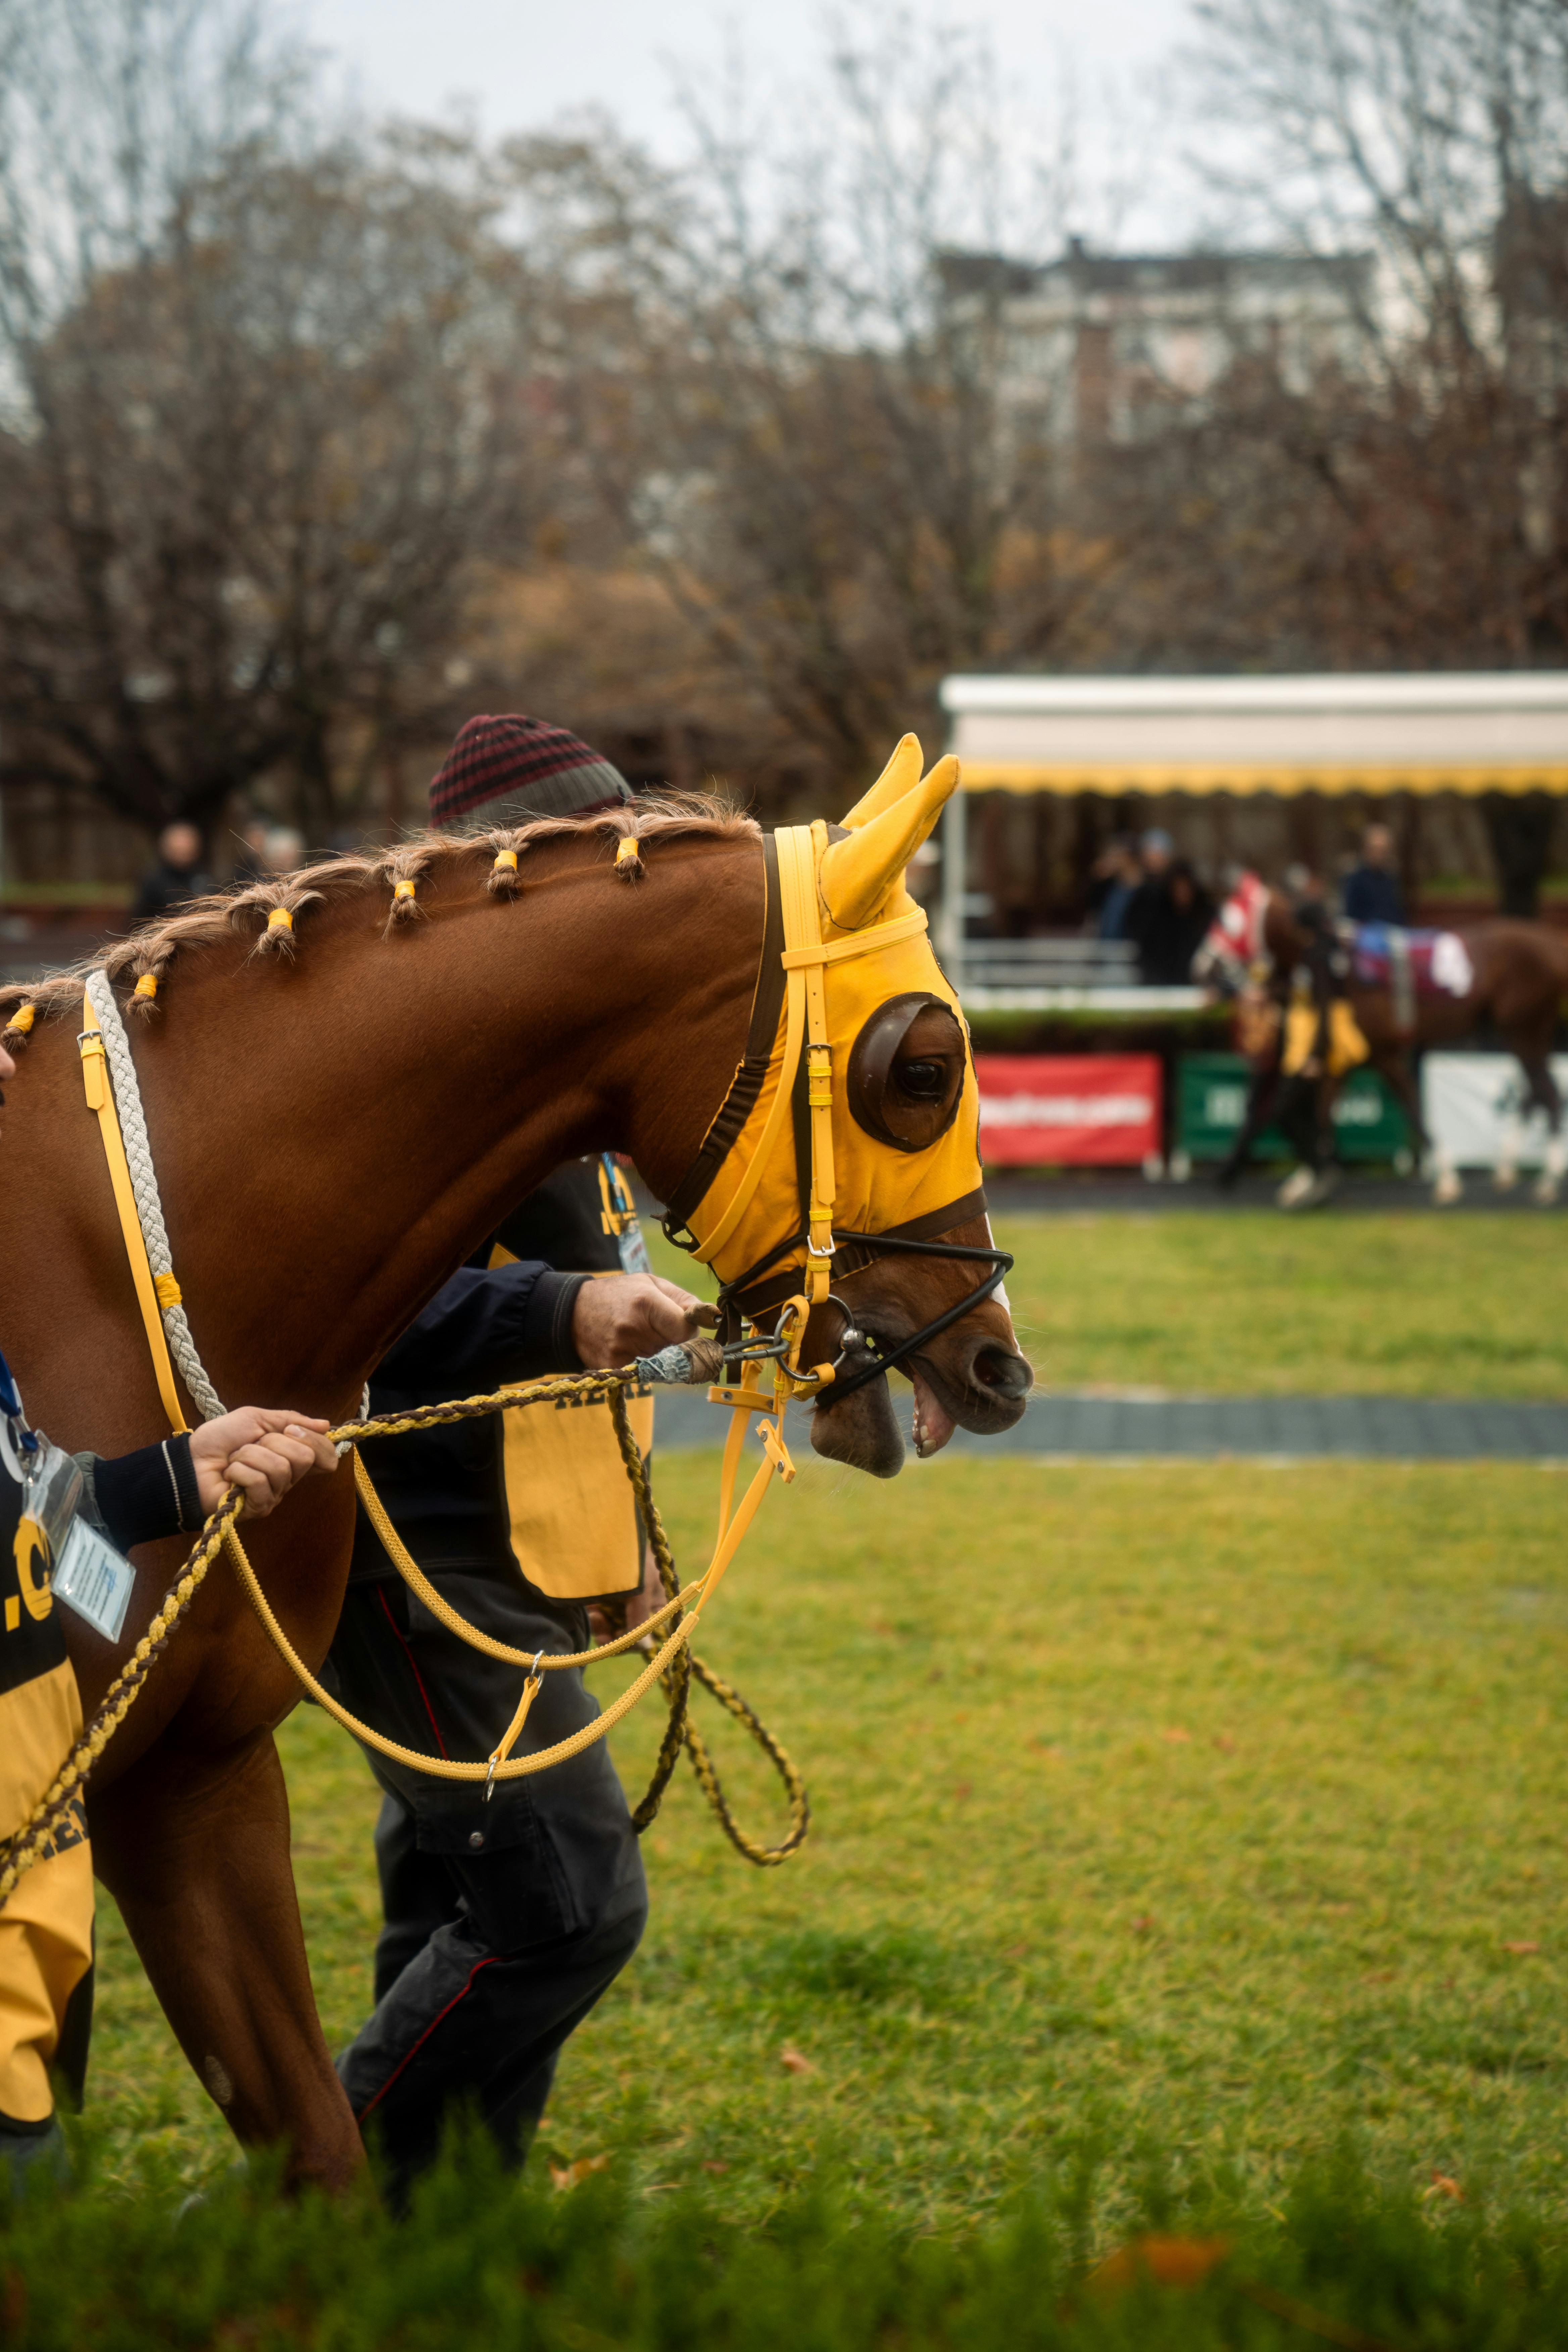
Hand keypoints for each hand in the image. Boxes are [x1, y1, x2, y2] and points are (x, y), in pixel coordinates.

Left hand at [189, 1407, 337, 1519]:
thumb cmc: (219, 1440)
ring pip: (280, 1468)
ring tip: (234, 1460)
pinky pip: (260, 1482)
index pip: (325, 1456)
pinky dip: (239, 1471)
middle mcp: (287, 1479)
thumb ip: (290, 1419)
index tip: (290, 1430)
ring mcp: (274, 1495)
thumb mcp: (255, 1418)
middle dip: (273, 1442)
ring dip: (250, 1455)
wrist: (189, 1461)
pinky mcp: (258, 1507)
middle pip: (304, 1457)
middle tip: (252, 1445)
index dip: (314, 1440)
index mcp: (290, 1457)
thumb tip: (325, 1424)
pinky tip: (229, 1476)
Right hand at [571, 1274, 703, 1369]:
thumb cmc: (619, 1295)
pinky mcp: (612, 1367)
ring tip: (638, 1335)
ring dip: (658, 1353)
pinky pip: (644, 1372)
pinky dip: (642, 1363)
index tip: (680, 1324)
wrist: (573, 1311)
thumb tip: (712, 1318)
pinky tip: (628, 1347)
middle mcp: (633, 1328)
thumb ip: (684, 1300)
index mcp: (646, 1302)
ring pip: (661, 1362)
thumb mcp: (651, 1284)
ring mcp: (621, 1351)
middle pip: (675, 1348)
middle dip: (673, 1341)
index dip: (688, 1329)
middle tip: (654, 1328)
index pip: (686, 1330)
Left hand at [589, 1545, 666, 1645]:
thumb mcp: (639, 1591)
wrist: (605, 1530)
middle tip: (599, 1626)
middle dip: (613, 1633)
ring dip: (603, 1626)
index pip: (647, 1635)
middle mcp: (642, 1604)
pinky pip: (602, 1615)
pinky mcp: (606, 1595)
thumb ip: (640, 1622)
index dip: (631, 1642)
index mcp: (657, 1603)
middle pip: (628, 1633)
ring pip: (613, 1626)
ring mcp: (624, 1600)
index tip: (614, 1641)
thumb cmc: (630, 1558)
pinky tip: (591, 1609)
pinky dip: (597, 1616)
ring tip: (594, 1616)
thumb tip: (643, 1648)